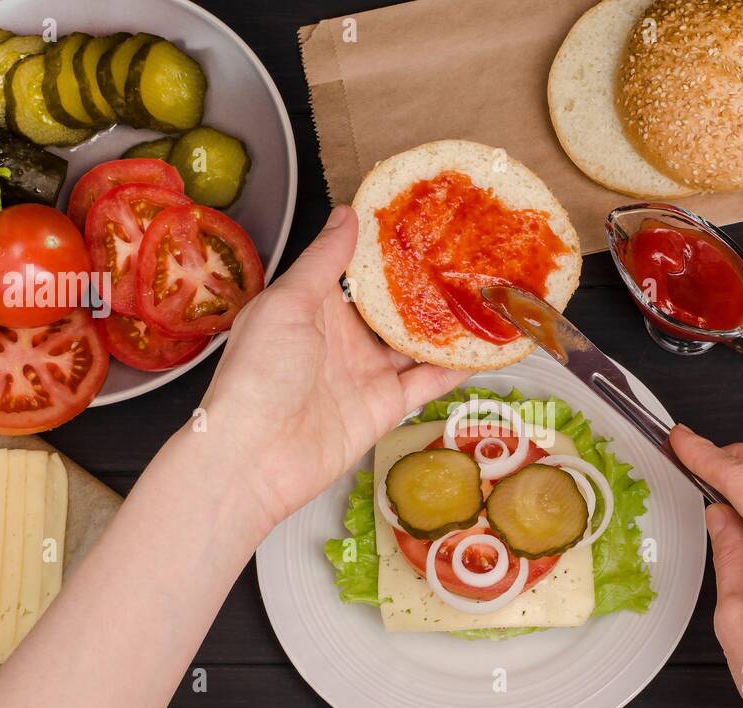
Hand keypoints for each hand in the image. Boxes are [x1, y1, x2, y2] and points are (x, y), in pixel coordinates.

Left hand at [194, 205, 465, 528]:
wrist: (255, 458)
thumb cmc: (257, 376)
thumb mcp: (286, 305)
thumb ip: (322, 262)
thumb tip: (347, 214)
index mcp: (312, 305)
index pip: (356, 268)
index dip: (386, 245)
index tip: (423, 216)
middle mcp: (342, 336)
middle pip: (393, 304)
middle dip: (426, 282)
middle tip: (469, 251)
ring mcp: (366, 371)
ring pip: (416, 342)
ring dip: (447, 322)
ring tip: (486, 292)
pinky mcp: (385, 406)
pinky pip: (427, 382)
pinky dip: (455, 367)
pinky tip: (485, 348)